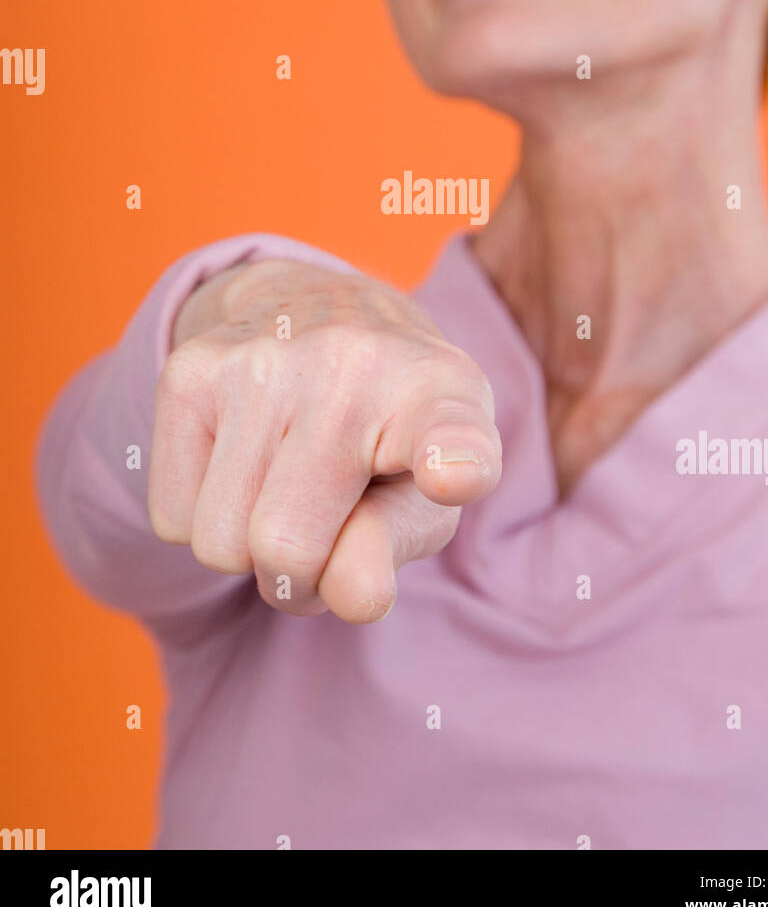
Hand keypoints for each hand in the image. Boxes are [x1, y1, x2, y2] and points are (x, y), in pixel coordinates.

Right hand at [147, 260, 501, 622]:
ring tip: (286, 491)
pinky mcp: (188, 371)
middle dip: (297, 577)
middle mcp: (350, 361)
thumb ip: (394, 546)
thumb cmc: (386, 435)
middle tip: (325, 527)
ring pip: (218, 545)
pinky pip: (172, 522)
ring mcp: (259, 359)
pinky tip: (243, 461)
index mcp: (439, 395)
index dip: (456, 460)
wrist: (316, 310)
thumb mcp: (422, 495)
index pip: (452, 435)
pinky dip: (203, 519)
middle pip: (285, 547)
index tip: (456, 475)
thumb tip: (353, 596)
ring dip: (246, 549)